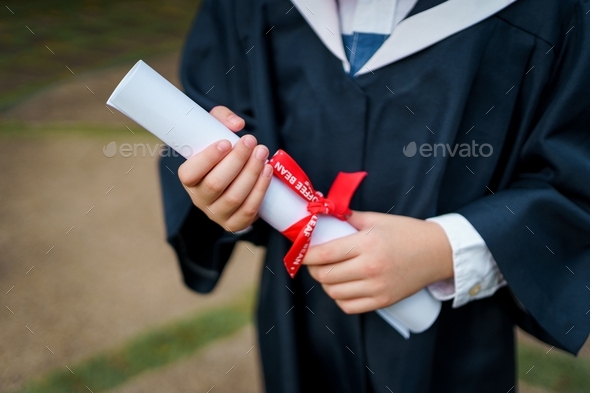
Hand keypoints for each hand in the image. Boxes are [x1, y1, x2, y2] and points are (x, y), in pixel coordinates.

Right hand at [178, 106, 272, 231]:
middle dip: (237, 161)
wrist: (236, 177)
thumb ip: (221, 119)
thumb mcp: (215, 130)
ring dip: (251, 174)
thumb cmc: (222, 152)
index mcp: (189, 179)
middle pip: (216, 184)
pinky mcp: (234, 224)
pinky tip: (267, 171)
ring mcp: (216, 214)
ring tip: (263, 153)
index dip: (208, 158)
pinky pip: (248, 211)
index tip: (226, 142)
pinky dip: (260, 190)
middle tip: (252, 141)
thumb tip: (237, 124)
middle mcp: (199, 199)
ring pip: (234, 197)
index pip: (190, 173)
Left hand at [303, 211, 452, 313]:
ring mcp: (377, 288)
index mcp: (367, 244)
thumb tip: (324, 214)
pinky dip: (340, 298)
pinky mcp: (383, 301)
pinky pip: (349, 306)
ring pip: (334, 293)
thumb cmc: (408, 233)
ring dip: (326, 283)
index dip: (305, 254)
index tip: (299, 251)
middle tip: (315, 260)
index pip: (324, 254)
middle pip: (325, 276)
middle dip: (313, 268)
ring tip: (330, 272)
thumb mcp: (378, 219)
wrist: (438, 253)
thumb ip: (349, 218)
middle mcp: (370, 268)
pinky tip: (343, 286)